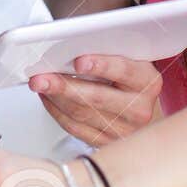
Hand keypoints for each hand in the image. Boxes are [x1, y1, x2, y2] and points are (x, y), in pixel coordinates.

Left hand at [30, 55, 162, 145]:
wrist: (140, 107)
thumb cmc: (127, 77)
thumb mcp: (127, 57)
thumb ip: (106, 50)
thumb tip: (71, 44)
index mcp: (147, 81)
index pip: (124, 71)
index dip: (101, 65)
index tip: (79, 60)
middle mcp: (139, 109)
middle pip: (96, 97)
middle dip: (64, 86)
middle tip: (41, 77)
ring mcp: (124, 130)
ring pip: (81, 113)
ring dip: (55, 97)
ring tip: (40, 84)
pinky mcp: (106, 142)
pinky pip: (75, 128)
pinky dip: (56, 111)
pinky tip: (48, 98)